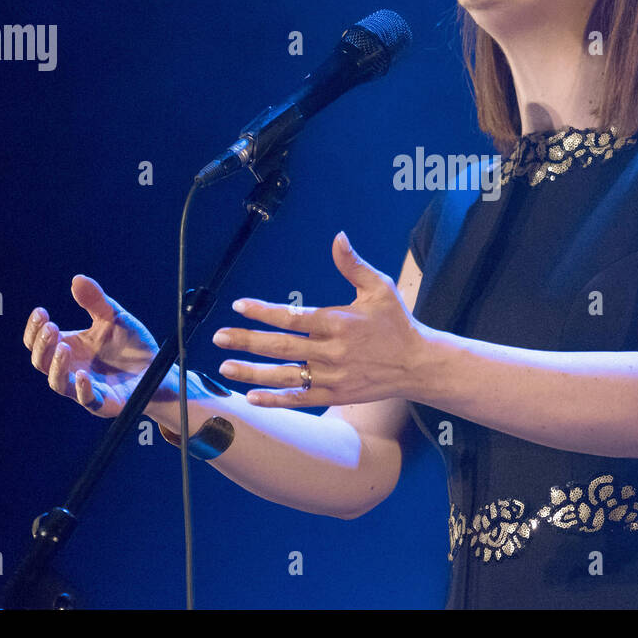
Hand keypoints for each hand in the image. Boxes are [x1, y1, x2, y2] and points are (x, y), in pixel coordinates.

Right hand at [24, 275, 166, 416]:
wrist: (158, 369)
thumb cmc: (132, 345)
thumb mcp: (115, 318)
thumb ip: (96, 301)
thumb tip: (77, 279)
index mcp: (70, 347)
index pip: (38, 340)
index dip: (34, 328)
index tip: (41, 311)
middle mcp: (71, 368)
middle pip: (41, 361)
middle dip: (41, 344)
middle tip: (51, 326)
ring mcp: (84, 386)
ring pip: (56, 383)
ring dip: (56, 366)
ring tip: (63, 347)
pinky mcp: (102, 401)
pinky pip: (86, 399)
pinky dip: (82, 388)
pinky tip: (84, 374)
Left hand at [212, 231, 429, 407]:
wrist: (418, 364)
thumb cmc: (396, 322)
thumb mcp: (380, 287)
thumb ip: (353, 264)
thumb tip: (337, 237)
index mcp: (339, 322)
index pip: (293, 317)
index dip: (264, 311)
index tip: (239, 306)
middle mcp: (333, 351)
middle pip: (281, 347)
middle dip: (247, 341)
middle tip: (219, 337)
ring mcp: (333, 376)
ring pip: (285, 376)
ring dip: (252, 372)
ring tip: (225, 367)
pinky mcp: (336, 395)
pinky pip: (300, 398)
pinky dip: (275, 400)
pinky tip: (250, 397)